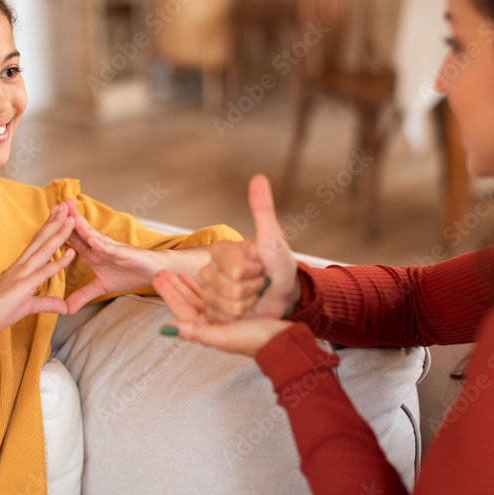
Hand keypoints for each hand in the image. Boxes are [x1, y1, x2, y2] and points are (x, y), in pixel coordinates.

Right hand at [0, 204, 75, 344]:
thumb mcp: (28, 306)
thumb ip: (48, 303)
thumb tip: (65, 307)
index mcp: (20, 267)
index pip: (36, 242)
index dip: (48, 227)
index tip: (57, 213)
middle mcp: (21, 266)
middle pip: (41, 239)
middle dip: (55, 221)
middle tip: (67, 205)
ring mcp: (21, 275)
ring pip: (44, 250)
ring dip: (59, 234)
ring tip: (72, 220)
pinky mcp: (23, 287)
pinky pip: (44, 273)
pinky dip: (58, 263)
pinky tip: (71, 253)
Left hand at [61, 198, 162, 312]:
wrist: (153, 273)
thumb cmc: (129, 274)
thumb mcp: (101, 287)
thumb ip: (83, 295)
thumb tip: (67, 308)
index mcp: (92, 253)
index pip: (72, 239)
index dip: (58, 230)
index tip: (45, 219)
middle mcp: (100, 246)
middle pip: (80, 231)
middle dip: (68, 218)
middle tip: (56, 204)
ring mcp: (112, 248)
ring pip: (94, 235)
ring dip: (81, 225)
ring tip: (70, 214)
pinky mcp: (125, 254)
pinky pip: (111, 249)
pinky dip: (101, 244)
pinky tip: (92, 239)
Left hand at [153, 269, 291, 356]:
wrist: (283, 340)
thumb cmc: (256, 339)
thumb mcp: (225, 335)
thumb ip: (196, 331)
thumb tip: (167, 328)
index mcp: (206, 332)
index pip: (181, 310)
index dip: (169, 294)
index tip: (159, 278)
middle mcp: (212, 327)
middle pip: (187, 304)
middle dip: (175, 288)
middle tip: (163, 271)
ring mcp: (223, 321)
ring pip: (200, 300)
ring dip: (189, 286)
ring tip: (178, 273)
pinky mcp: (235, 315)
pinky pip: (215, 299)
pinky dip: (208, 288)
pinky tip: (204, 279)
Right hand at [198, 174, 299, 320]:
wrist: (284, 294)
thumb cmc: (279, 266)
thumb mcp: (272, 238)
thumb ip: (262, 209)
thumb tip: (258, 177)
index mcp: (221, 250)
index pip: (233, 266)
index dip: (251, 270)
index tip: (260, 266)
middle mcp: (210, 269)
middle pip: (228, 286)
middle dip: (251, 288)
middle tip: (258, 282)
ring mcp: (209, 290)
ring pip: (225, 304)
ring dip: (247, 303)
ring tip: (253, 295)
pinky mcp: (211, 311)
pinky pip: (221, 317)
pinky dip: (240, 315)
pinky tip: (245, 309)